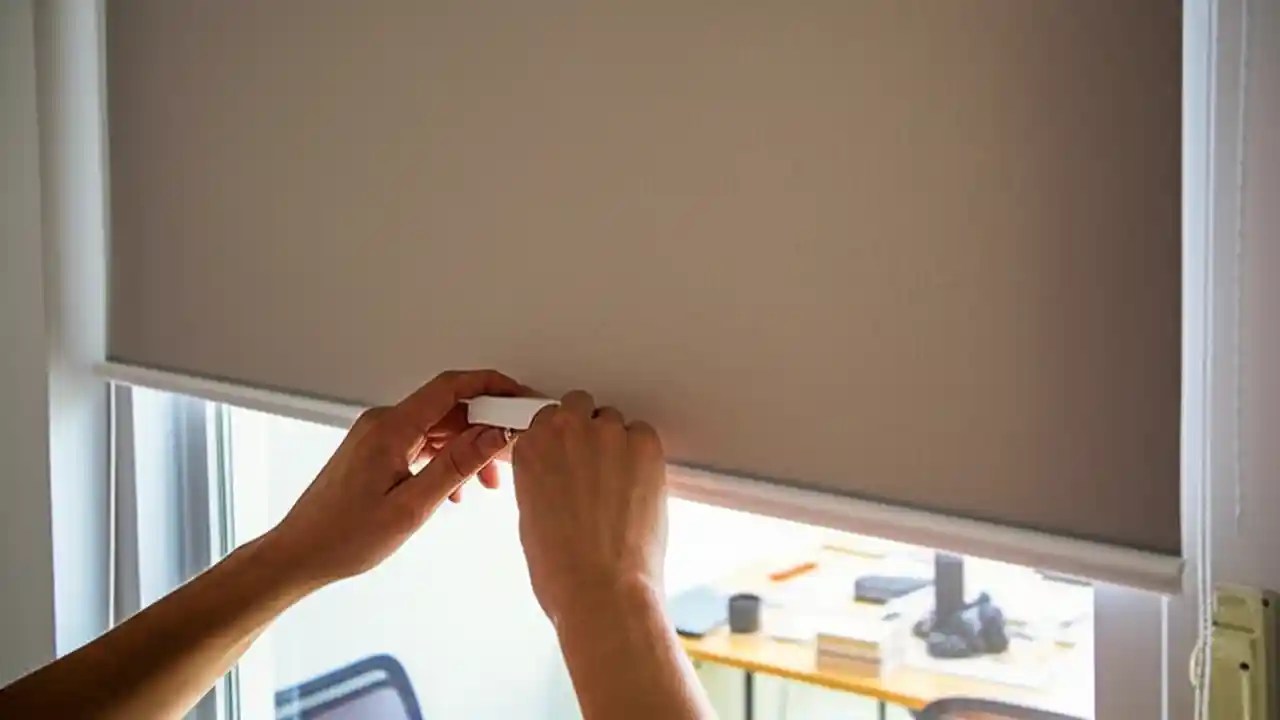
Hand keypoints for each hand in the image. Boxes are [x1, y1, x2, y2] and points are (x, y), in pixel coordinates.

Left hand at [262, 369, 526, 589]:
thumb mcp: (412, 506)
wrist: (300, 554)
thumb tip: (492, 436)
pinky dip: (444, 457)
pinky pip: (421, 442)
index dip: (491, 386)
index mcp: (390, 428)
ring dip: (466, 448)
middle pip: (448, 407)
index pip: (450, 387)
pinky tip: (454, 487)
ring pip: (437, 427)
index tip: (518, 397)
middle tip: (510, 451)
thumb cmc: (342, 537)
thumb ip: (456, 466)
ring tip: (485, 481)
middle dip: (485, 427)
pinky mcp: (375, 451)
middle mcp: (382, 423)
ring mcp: (377, 436)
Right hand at [511, 390, 668, 622]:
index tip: (570, 454)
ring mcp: (606, 435)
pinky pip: (644, 434)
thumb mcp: (532, 517)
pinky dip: (644, 453)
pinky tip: (639, 485)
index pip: (546, 420)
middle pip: (580, 408)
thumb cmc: (563, 570)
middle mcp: (564, 432)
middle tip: (596, 467)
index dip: (562, 440)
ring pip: (614, 421)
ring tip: (620, 486)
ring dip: (617, 444)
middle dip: (587, 431)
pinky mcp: (643, 445)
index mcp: (530, 450)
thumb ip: (544, 481)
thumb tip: (562, 478)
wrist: (601, 589)